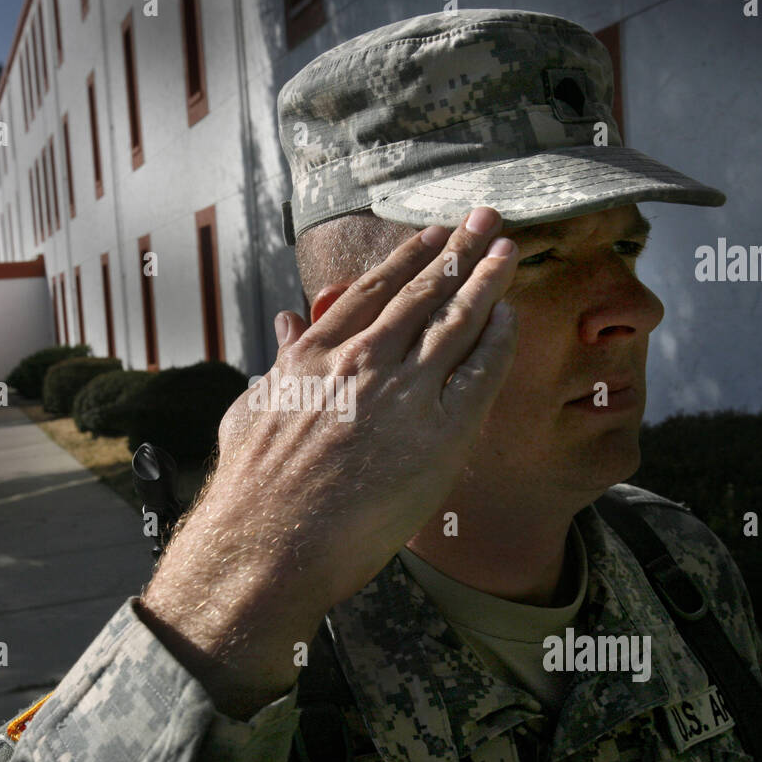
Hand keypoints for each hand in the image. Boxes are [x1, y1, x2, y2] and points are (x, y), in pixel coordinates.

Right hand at [211, 205, 520, 594]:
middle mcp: (363, 360)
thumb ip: (280, 361)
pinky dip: (498, 338)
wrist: (269, 543)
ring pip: (457, 320)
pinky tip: (509, 316)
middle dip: (458, 249)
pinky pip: (481, 371)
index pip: (373, 290)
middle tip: (485, 218)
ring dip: (487, 278)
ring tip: (508, 249)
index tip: (432, 234)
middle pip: (423, 292)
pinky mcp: (439, 433)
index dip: (408, 257)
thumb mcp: (252, 408)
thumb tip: (286, 324)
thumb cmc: (252, 488)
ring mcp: (403, 393)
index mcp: (316, 353)